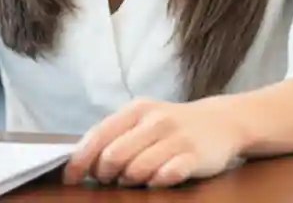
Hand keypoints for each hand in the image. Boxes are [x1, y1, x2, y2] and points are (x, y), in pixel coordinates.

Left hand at [63, 98, 244, 188]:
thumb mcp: (142, 121)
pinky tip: (157, 178)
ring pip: (137, 168)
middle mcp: (154, 121)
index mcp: (136, 110)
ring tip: (134, 178)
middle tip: (110, 179)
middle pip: (114, 155)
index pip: (99, 135)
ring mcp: (176, 138)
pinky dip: (156, 182)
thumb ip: (116, 136)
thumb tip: (82, 160)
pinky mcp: (195, 156)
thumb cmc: (172, 126)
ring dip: (130, 180)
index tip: (70, 177)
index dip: (80, 160)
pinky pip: (167, 175)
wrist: (222, 121)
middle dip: (105, 173)